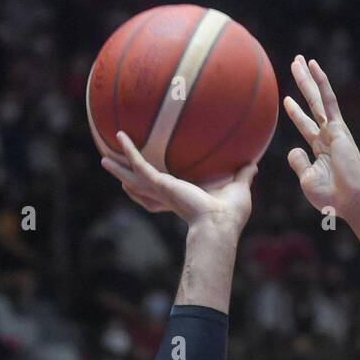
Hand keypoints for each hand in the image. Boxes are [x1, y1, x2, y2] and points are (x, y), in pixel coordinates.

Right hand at [101, 131, 255, 233]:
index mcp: (183, 199)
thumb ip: (243, 175)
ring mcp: (161, 191)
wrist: (220, 223)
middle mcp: (168, 197)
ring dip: (118, 169)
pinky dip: (129, 150)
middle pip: (141, 190)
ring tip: (104, 160)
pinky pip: (140, 164)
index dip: (152, 192)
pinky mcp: (160, 184)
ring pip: (133, 178)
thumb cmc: (230, 213)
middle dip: (128, 181)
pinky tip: (119, 135)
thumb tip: (254, 163)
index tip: (146, 182)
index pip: (163, 196)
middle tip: (117, 171)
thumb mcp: (239, 187)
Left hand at [284, 56, 359, 218]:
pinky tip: (313, 66)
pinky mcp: (338, 127)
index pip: (305, 124)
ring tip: (300, 60)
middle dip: (302, 85)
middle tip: (295, 65)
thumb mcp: (307, 179)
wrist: (352, 200)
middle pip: (311, 104)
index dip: (295, 112)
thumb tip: (293, 149)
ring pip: (317, 98)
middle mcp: (327, 135)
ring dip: (308, 78)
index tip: (286, 99)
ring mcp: (333, 129)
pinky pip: (328, 100)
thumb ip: (299, 162)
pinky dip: (321, 82)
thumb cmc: (331, 196)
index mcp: (320, 149)